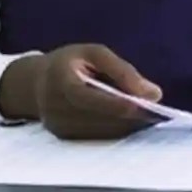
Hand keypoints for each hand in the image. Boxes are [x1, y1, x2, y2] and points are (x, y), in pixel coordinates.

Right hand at [0, 43, 163, 139]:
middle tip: (158, 112)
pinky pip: (97, 137)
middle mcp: (55, 109)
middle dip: (130, 117)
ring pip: (101, 132)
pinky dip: (117, 130)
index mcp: (59, 82)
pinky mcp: (65, 138)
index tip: (143, 106)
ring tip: (150, 117)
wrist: (33, 83)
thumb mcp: (94, 53)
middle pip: (99, 119)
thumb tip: (153, 93)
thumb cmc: (68, 62)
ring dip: (127, 126)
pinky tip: (132, 122)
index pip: (89, 97)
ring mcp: (59, 128)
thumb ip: (122, 70)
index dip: (117, 104)